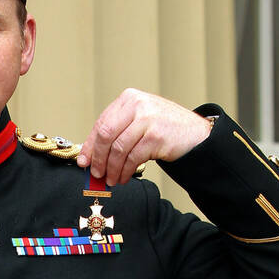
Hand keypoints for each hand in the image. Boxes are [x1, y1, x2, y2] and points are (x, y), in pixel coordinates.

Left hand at [76, 88, 212, 185]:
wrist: (195, 134)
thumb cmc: (164, 130)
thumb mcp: (139, 122)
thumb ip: (118, 131)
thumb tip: (91, 155)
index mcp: (129, 99)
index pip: (102, 123)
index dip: (90, 145)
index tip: (84, 161)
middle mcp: (137, 104)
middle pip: (106, 135)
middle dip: (99, 158)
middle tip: (97, 174)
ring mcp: (148, 119)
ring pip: (118, 149)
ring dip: (112, 169)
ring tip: (111, 179)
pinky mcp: (156, 136)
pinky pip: (132, 158)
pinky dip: (125, 171)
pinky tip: (124, 177)